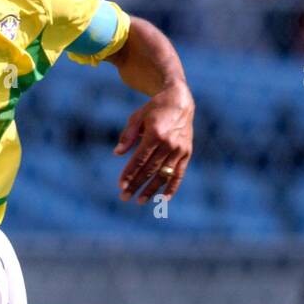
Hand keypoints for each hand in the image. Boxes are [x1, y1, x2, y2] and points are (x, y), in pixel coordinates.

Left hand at [113, 82, 193, 202]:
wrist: (180, 101)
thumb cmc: (154, 109)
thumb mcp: (137, 117)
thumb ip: (127, 136)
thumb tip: (117, 153)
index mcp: (155, 134)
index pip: (139, 160)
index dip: (129, 174)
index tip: (121, 186)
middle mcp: (168, 143)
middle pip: (150, 170)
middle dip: (136, 185)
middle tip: (124, 197)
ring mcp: (179, 149)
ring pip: (163, 175)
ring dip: (151, 189)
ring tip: (139, 201)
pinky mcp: (186, 153)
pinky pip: (179, 174)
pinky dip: (172, 187)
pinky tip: (163, 199)